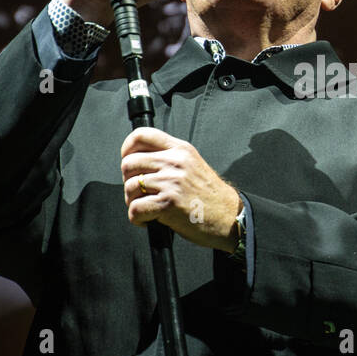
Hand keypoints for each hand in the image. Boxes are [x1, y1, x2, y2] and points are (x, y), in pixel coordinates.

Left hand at [120, 126, 242, 251]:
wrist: (230, 217)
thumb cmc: (210, 197)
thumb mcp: (193, 165)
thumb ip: (170, 158)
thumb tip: (140, 162)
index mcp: (181, 150)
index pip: (142, 135)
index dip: (127, 148)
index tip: (128, 160)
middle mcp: (175, 162)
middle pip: (129, 163)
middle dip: (128, 181)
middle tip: (139, 192)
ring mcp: (171, 182)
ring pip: (130, 187)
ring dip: (132, 202)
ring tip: (145, 208)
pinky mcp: (168, 203)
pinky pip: (135, 209)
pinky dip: (137, 218)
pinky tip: (148, 220)